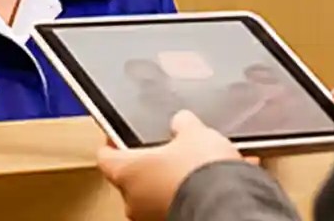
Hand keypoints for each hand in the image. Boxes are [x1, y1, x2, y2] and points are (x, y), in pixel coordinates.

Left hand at [97, 111, 240, 220]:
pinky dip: (187, 195)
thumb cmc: (199, 171)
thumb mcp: (194, 133)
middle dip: (150, 164)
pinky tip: (208, 185)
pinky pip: (176, 205)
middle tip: (167, 151)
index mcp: (126, 171)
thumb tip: (182, 122)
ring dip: (170, 182)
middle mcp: (133, 200)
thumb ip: (182, 124)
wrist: (227, 205)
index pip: (105, 156)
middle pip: (132, 177)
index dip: (112, 144)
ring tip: (196, 168)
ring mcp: (151, 217)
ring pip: (155, 195)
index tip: (116, 138)